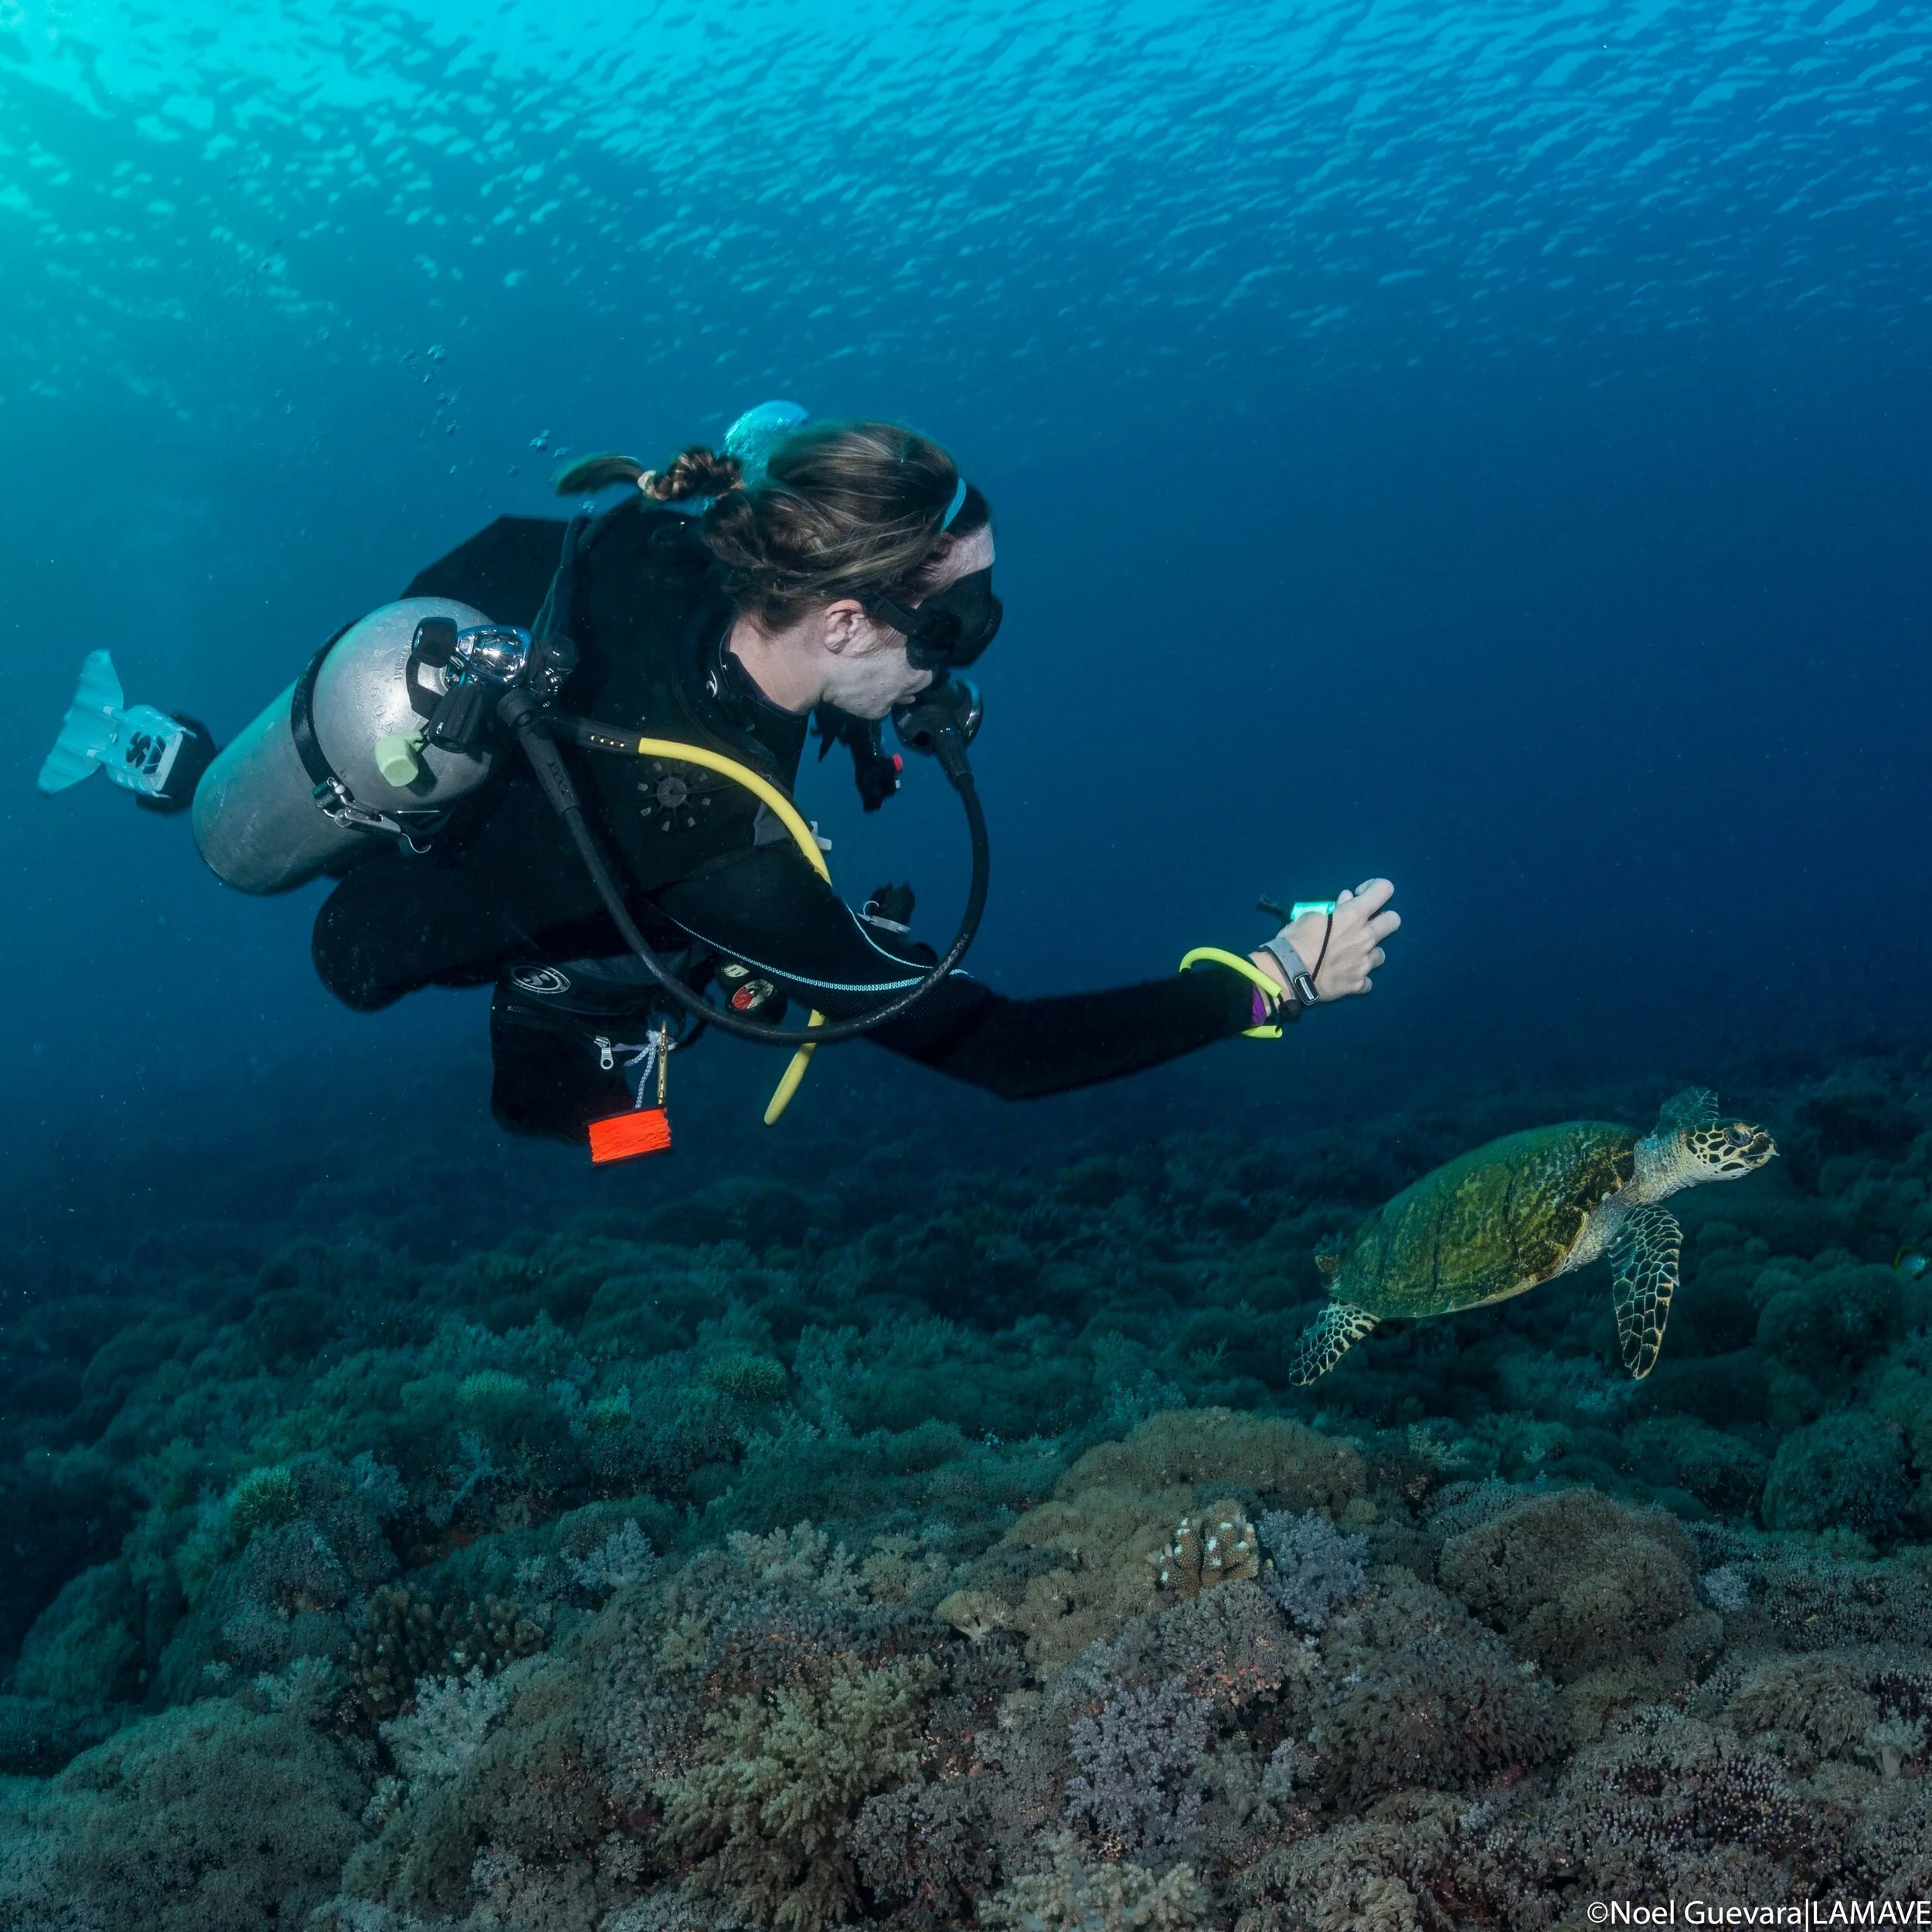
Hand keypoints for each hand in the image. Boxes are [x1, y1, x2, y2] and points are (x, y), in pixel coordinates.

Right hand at [1252, 878, 1398, 1006]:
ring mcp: (1365, 963)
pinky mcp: (1358, 984)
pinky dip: (1358, 978)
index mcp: (1355, 915)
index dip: (1374, 888)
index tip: (1359, 895)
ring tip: (1351, 955)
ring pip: (1381, 954)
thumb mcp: (1310, 916)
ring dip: (1369, 952)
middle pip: (1394, 921)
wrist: (1287, 974)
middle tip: (1363, 925)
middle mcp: (1366, 937)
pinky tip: (1345, 976)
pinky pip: (1367, 981)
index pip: (1384, 889)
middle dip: (1382, 919)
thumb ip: (1334, 909)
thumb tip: (1347, 900)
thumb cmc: (1295, 940)